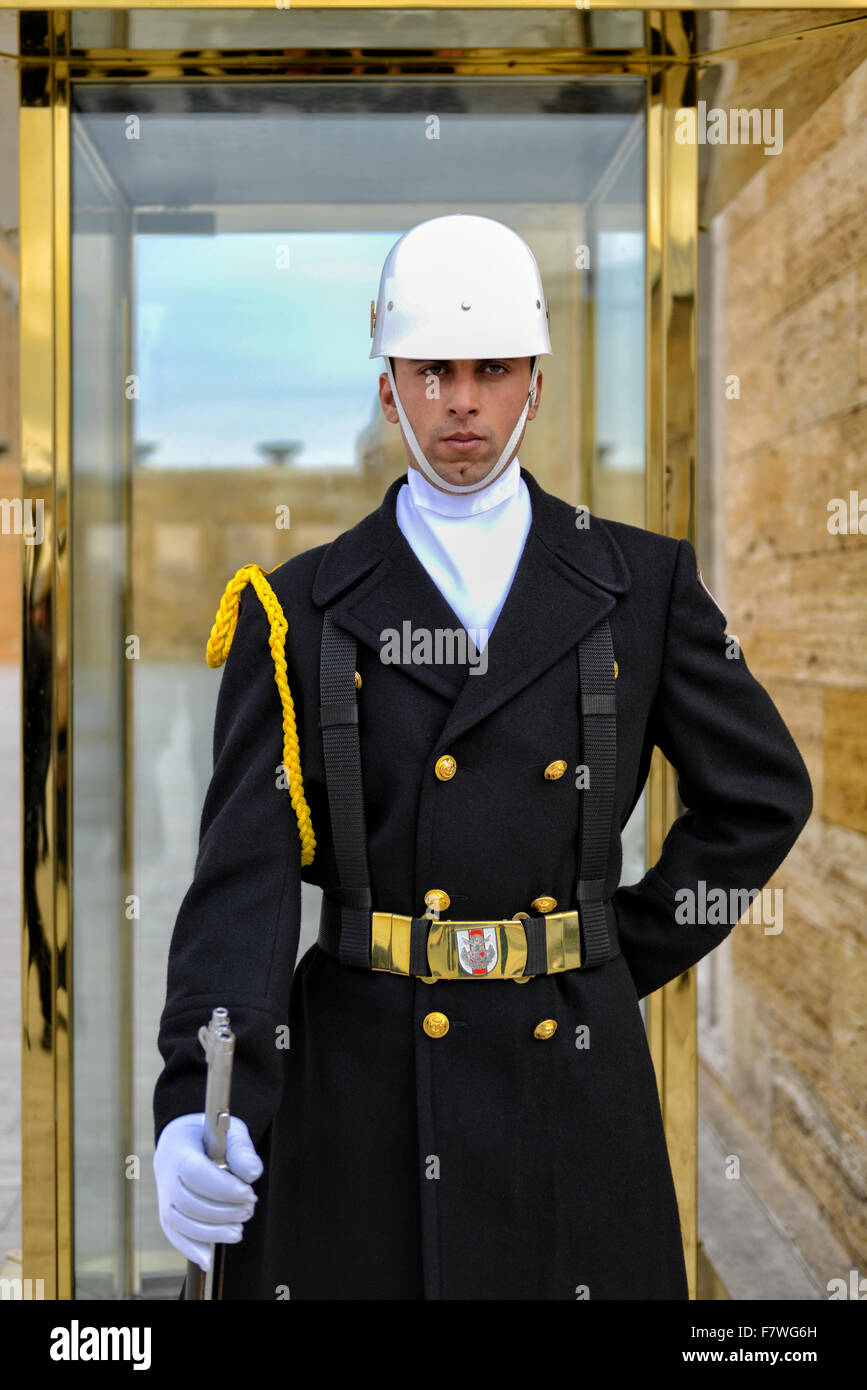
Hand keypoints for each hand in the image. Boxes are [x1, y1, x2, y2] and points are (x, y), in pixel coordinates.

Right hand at [153, 1112, 263, 1271]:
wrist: (185, 1138)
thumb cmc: (212, 1135)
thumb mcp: (230, 1132)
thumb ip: (242, 1150)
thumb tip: (252, 1174)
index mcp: (178, 1148)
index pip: (194, 1172)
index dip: (222, 1187)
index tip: (248, 1193)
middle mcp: (165, 1173)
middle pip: (187, 1201)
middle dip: (222, 1211)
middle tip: (249, 1209)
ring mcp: (163, 1195)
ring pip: (179, 1221)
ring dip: (211, 1232)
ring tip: (238, 1231)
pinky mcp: (166, 1212)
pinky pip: (173, 1234)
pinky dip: (190, 1248)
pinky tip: (209, 1259)